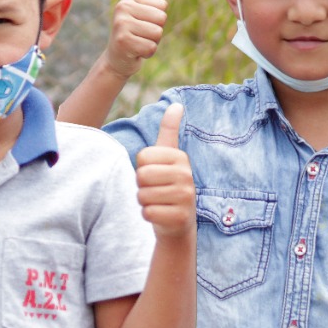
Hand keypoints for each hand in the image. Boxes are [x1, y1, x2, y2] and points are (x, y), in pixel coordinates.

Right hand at [103, 0, 166, 78]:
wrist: (117, 59)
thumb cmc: (133, 31)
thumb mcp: (138, 8)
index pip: (163, 6)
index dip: (157, 19)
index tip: (143, 23)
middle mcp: (122, 7)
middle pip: (161, 19)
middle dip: (156, 32)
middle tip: (141, 35)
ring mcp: (121, 24)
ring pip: (157, 33)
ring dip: (151, 42)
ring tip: (138, 42)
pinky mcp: (123, 41)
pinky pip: (151, 47)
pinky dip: (146, 53)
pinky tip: (135, 52)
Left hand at [135, 104, 194, 238]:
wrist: (178, 224)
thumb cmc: (167, 186)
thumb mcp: (169, 157)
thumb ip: (169, 131)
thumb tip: (176, 104)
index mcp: (180, 157)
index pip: (142, 157)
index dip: (142, 168)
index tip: (156, 175)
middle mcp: (186, 175)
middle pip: (141, 175)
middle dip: (142, 186)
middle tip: (155, 191)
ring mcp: (185, 197)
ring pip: (142, 195)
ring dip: (144, 202)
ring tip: (158, 202)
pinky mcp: (180, 217)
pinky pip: (147, 213)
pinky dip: (148, 216)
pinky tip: (160, 215)